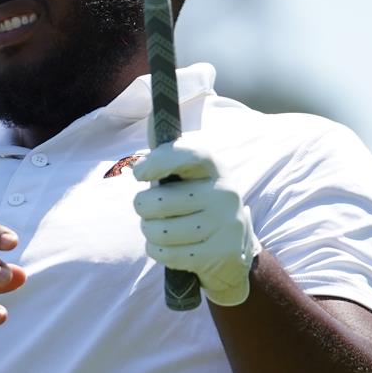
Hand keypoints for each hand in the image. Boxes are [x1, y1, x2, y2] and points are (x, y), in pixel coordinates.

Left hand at [132, 140, 260, 306]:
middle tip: (148, 207)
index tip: (138, 173)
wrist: (233, 248)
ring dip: (148, 231)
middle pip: (159, 202)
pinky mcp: (219, 254)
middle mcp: (224, 193)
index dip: (159, 161)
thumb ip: (168, 153)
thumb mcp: (190, 176)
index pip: (188, 155)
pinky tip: (167, 246)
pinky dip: (157, 250)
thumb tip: (151, 118)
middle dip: (142, 207)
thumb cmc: (198, 202)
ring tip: (158, 227)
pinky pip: (166, 253)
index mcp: (214, 167)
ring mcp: (225, 225)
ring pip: (159, 231)